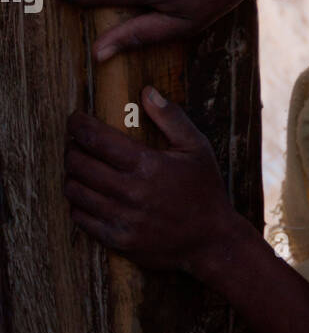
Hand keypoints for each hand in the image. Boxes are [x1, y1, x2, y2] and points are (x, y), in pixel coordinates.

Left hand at [64, 88, 238, 271]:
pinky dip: (78, 204)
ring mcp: (122, 219)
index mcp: (147, 165)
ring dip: (72, 175)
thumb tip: (148, 91)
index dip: (78, 125)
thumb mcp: (197, 148)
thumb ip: (172, 118)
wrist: (212, 241)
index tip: (74, 119)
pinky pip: (81, 219)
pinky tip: (88, 196)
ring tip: (79, 169)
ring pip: (75, 191)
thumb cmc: (205, 191)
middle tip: (75, 144)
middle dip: (71, 148)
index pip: (95, 138)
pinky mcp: (118, 240)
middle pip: (79, 163)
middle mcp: (130, 192)